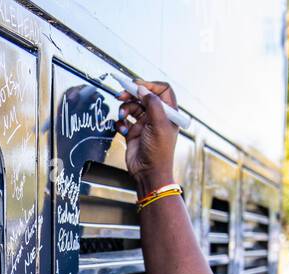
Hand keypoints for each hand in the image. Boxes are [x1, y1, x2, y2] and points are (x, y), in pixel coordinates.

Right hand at [115, 80, 178, 196]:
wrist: (148, 173)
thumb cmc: (159, 152)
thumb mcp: (159, 125)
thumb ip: (152, 104)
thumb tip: (143, 89)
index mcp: (168, 113)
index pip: (161, 90)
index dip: (150, 85)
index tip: (137, 86)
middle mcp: (156, 116)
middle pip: (143, 96)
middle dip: (131, 94)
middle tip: (121, 94)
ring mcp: (144, 124)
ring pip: (132, 107)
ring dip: (124, 108)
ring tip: (122, 115)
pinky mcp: (133, 132)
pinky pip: (124, 121)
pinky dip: (120, 122)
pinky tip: (122, 128)